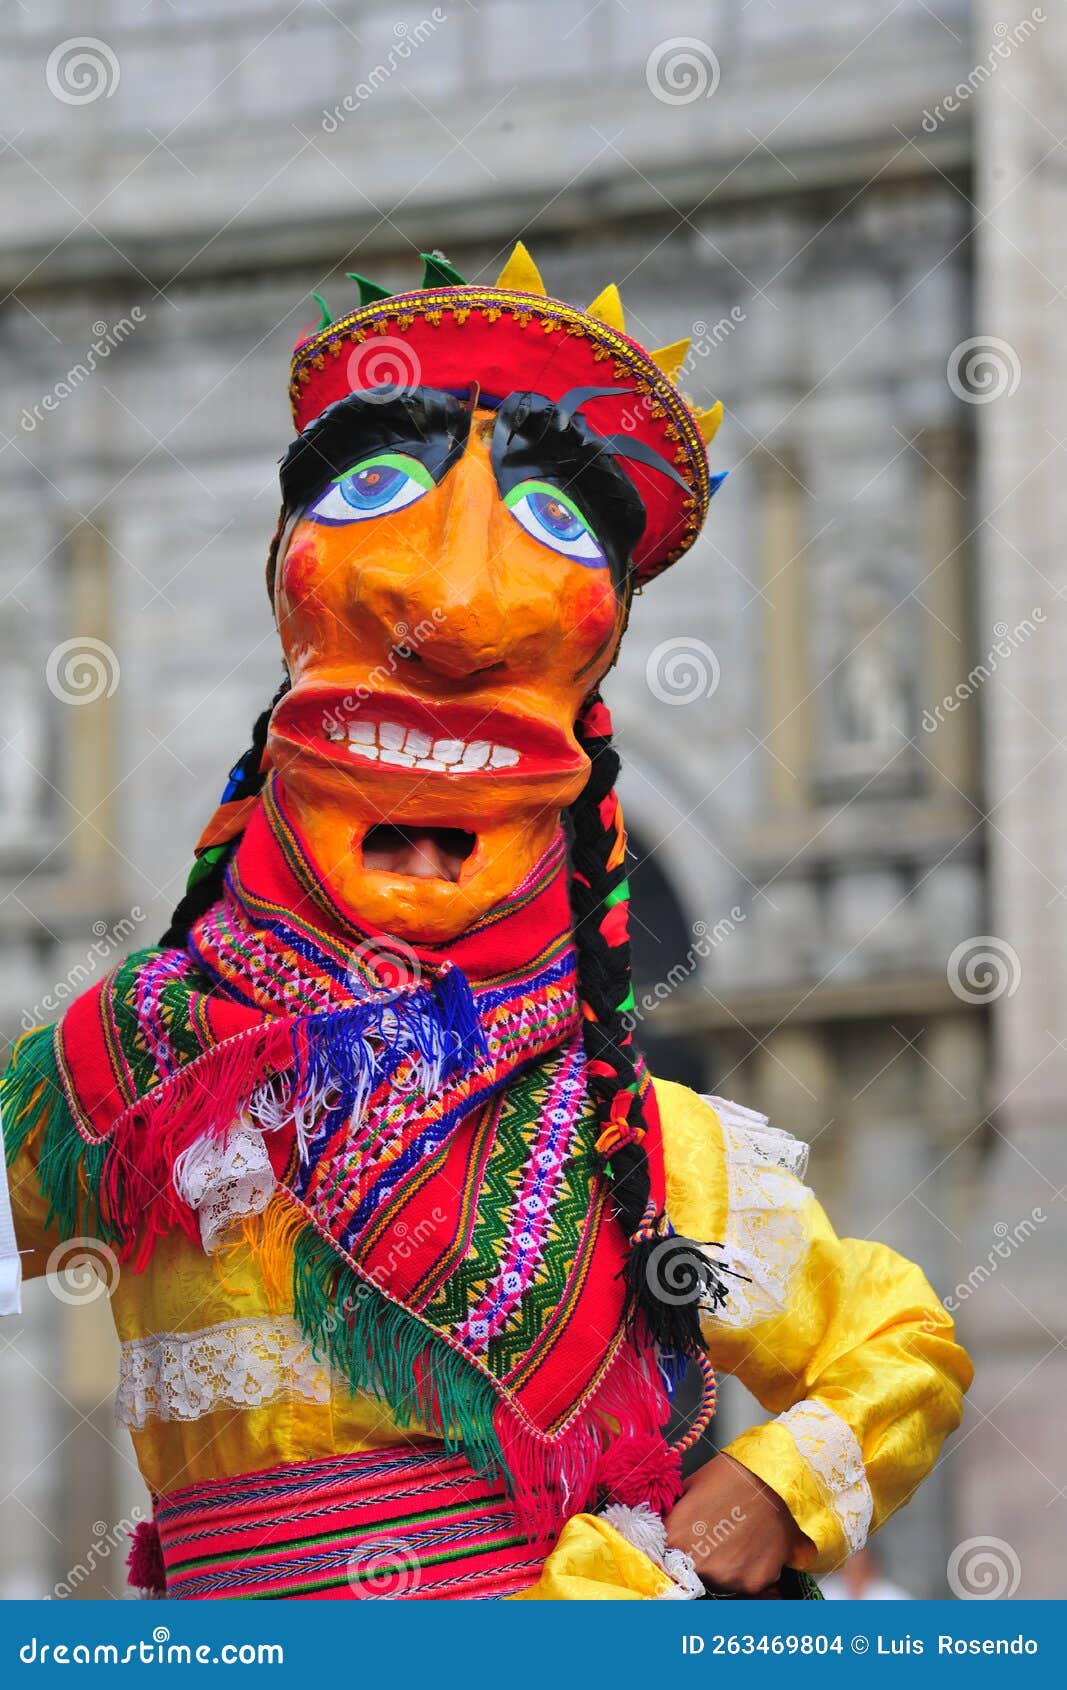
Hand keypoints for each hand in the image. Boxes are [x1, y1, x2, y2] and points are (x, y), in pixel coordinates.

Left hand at [663, 1453, 809, 1596]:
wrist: (773, 1477)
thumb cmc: (732, 1475)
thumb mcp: (692, 1486)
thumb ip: (675, 1514)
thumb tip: (666, 1529)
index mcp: (676, 1538)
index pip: (665, 1560)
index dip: (676, 1552)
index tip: (687, 1544)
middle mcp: (698, 1564)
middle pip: (695, 1573)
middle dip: (702, 1559)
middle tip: (718, 1536)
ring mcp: (727, 1577)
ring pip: (722, 1581)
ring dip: (727, 1567)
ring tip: (739, 1538)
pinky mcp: (754, 1582)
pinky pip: (747, 1582)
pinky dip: (750, 1569)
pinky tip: (755, 1545)